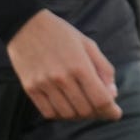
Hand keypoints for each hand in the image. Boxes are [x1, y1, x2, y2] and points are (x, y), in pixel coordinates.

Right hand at [6, 10, 121, 121]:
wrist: (24, 24)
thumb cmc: (60, 33)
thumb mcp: (88, 44)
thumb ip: (104, 69)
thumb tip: (112, 94)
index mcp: (80, 66)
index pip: (101, 100)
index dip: (111, 111)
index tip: (115, 113)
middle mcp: (62, 78)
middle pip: (85, 110)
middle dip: (96, 112)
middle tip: (98, 107)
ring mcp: (44, 84)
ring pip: (67, 114)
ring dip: (78, 115)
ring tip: (80, 106)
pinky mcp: (30, 88)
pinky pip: (48, 112)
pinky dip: (59, 114)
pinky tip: (63, 105)